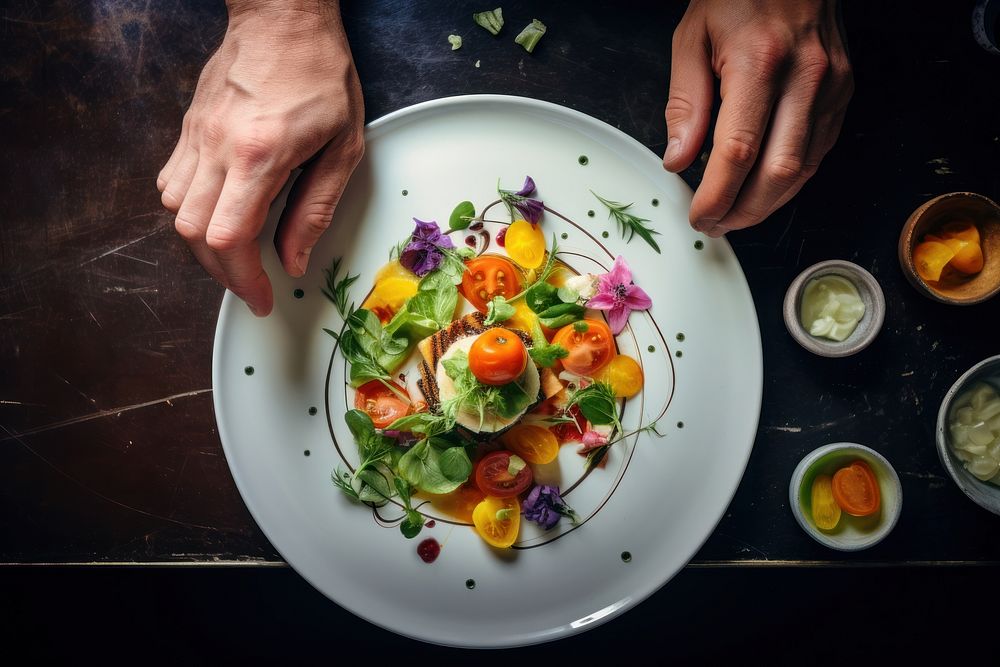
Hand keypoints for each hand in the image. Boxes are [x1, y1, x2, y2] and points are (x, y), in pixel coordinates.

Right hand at [157, 0, 363, 315]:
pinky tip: (218, 212)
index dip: (242, 279)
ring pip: (174, 211)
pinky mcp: (188, 128)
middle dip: (221, 272)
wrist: (283, 16)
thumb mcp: (342, 147)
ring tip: (237, 253)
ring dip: (202, 244)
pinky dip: (189, 210)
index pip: (228, 238)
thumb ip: (315, 209)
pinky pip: (170, 183)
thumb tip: (293, 260)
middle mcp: (217, 147)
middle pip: (193, 233)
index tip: (260, 297)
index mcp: (260, 155)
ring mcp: (196, 135)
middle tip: (251, 284)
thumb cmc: (321, 73)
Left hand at [663, 0, 852, 236]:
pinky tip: (765, 188)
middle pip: (778, 172)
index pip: (738, 151)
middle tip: (716, 225)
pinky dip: (790, 179)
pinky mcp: (844, 89)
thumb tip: (678, 161)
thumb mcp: (691, 39)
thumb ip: (685, 104)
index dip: (717, 196)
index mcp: (759, 63)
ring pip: (804, 169)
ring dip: (768, 203)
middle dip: (745, 212)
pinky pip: (819, 151)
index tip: (699, 217)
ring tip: (735, 214)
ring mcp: (832, 85)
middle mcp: (805, 77)